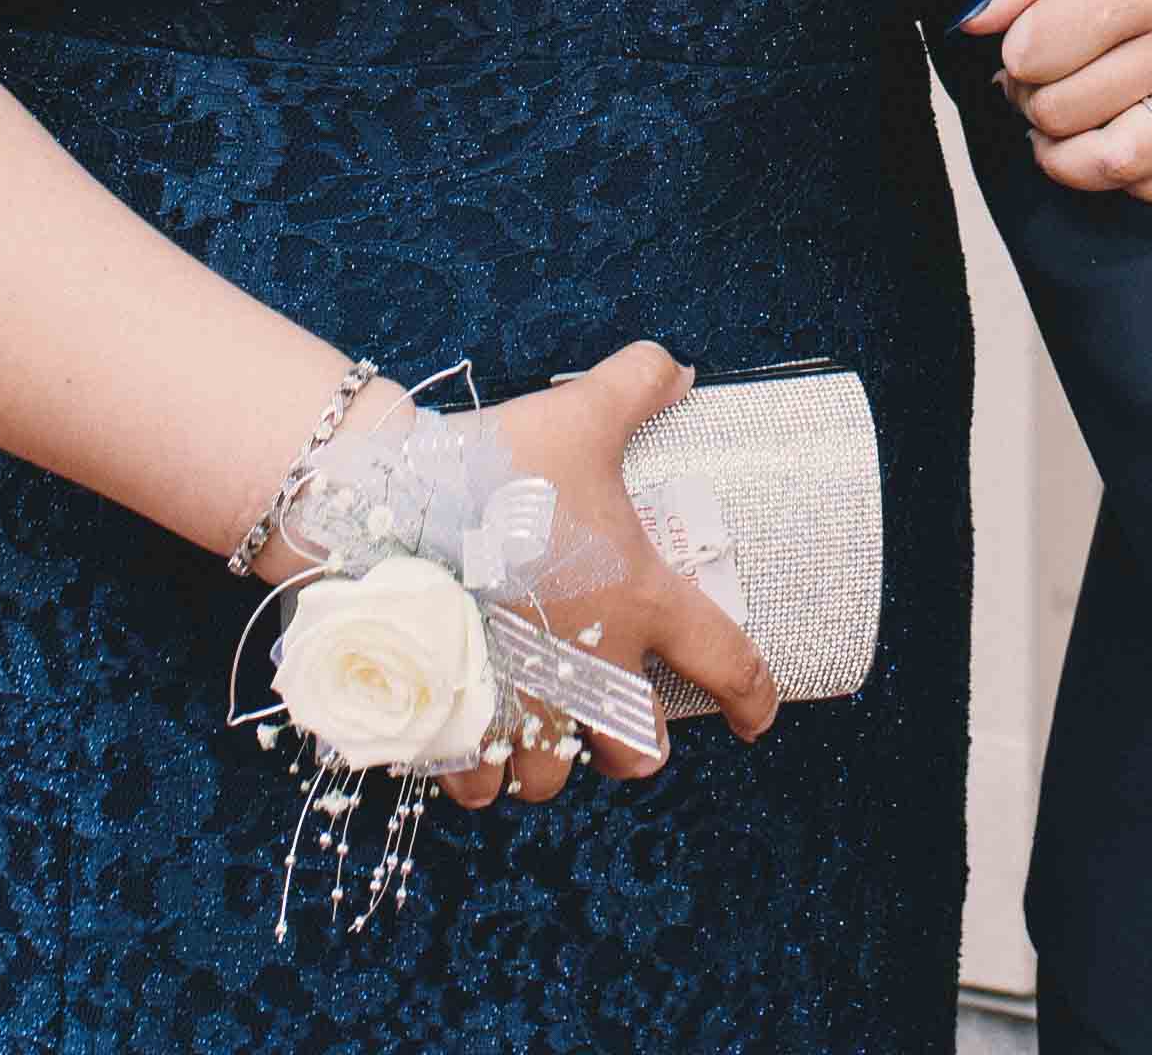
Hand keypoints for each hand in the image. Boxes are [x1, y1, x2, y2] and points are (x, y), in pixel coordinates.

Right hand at [438, 343, 778, 805]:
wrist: (394, 508)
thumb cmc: (501, 467)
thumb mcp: (581, 414)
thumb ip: (637, 385)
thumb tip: (679, 370)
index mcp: (640, 602)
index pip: (727, 663)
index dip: (754, 697)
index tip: (757, 719)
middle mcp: (592, 670)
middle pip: (634, 755)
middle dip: (630, 750)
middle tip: (613, 720)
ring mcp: (523, 707)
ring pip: (549, 778)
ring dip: (544, 760)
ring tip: (529, 723)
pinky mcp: (459, 724)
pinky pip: (473, 780)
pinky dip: (472, 769)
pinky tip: (465, 735)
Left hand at [968, 0, 1151, 200]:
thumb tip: (975, 20)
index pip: (1035, 53)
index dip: (1014, 51)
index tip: (1029, 36)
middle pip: (1065, 112)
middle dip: (1032, 100)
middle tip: (1044, 77)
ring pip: (1117, 163)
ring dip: (1067, 156)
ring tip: (1062, 128)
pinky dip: (1138, 181)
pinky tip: (1123, 143)